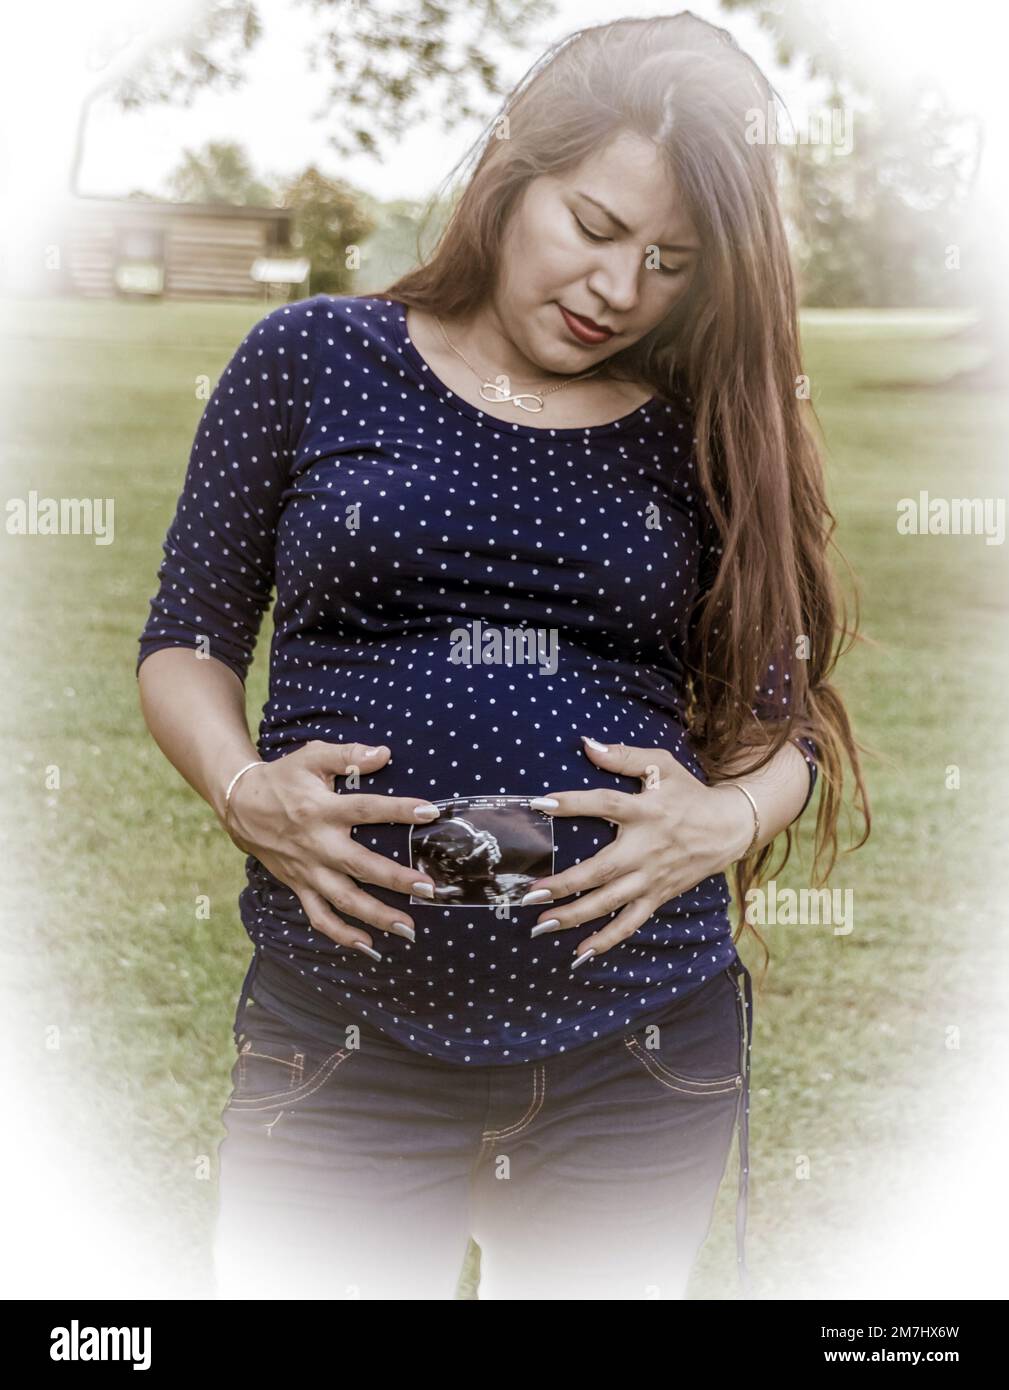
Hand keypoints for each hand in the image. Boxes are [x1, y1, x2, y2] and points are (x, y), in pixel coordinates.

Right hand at [221, 741, 441, 957]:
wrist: (240, 805)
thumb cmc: (283, 778)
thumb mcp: (312, 757)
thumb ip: (348, 755)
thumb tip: (383, 753)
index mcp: (323, 809)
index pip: (367, 809)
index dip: (399, 810)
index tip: (430, 813)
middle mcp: (317, 844)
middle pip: (360, 865)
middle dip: (395, 879)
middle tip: (428, 889)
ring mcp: (308, 870)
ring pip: (343, 899)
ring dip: (376, 915)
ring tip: (408, 928)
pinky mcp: (299, 885)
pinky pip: (320, 916)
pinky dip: (342, 934)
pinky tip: (368, 946)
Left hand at [523, 737, 754, 964]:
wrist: (729, 828)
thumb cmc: (689, 794)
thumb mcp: (661, 765)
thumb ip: (624, 756)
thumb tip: (587, 744)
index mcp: (645, 811)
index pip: (604, 804)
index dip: (572, 803)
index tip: (539, 804)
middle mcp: (645, 848)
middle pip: (600, 870)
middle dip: (563, 885)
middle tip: (529, 893)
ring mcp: (651, 877)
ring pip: (610, 902)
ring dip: (574, 916)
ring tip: (541, 925)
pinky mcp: (658, 896)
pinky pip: (631, 923)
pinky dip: (607, 939)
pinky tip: (581, 953)